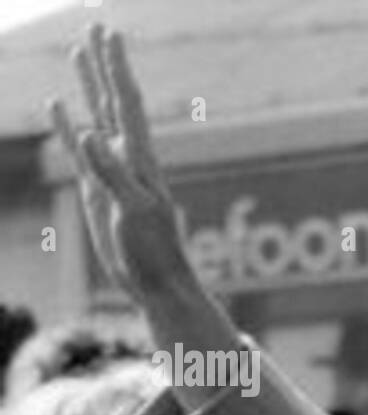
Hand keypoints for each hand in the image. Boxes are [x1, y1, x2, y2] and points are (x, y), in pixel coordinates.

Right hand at [50, 26, 196, 302]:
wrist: (156, 281)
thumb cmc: (153, 251)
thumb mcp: (133, 211)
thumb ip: (112, 174)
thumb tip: (90, 134)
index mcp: (140, 160)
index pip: (126, 103)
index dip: (117, 67)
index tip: (108, 33)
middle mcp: (127, 159)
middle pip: (113, 100)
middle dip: (104, 65)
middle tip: (96, 28)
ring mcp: (111, 172)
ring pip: (96, 117)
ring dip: (88, 85)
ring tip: (79, 53)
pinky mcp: (96, 190)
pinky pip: (78, 150)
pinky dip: (68, 126)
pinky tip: (59, 106)